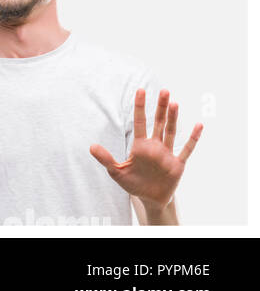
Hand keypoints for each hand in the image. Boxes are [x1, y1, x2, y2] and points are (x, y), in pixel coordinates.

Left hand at [91, 88, 201, 212]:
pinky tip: (198, 125)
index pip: (140, 122)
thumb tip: (91, 146)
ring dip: (173, 118)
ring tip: (175, 103)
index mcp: (140, 146)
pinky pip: (186, 150)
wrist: (150, 200)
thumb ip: (106, 159)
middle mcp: (154, 146)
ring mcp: (167, 154)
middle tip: (164, 91)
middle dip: (161, 107)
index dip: (140, 107)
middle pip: (158, 122)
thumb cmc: (133, 184)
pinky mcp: (177, 165)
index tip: (140, 90)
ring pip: (171, 132)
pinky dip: (193, 138)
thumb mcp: (117, 172)